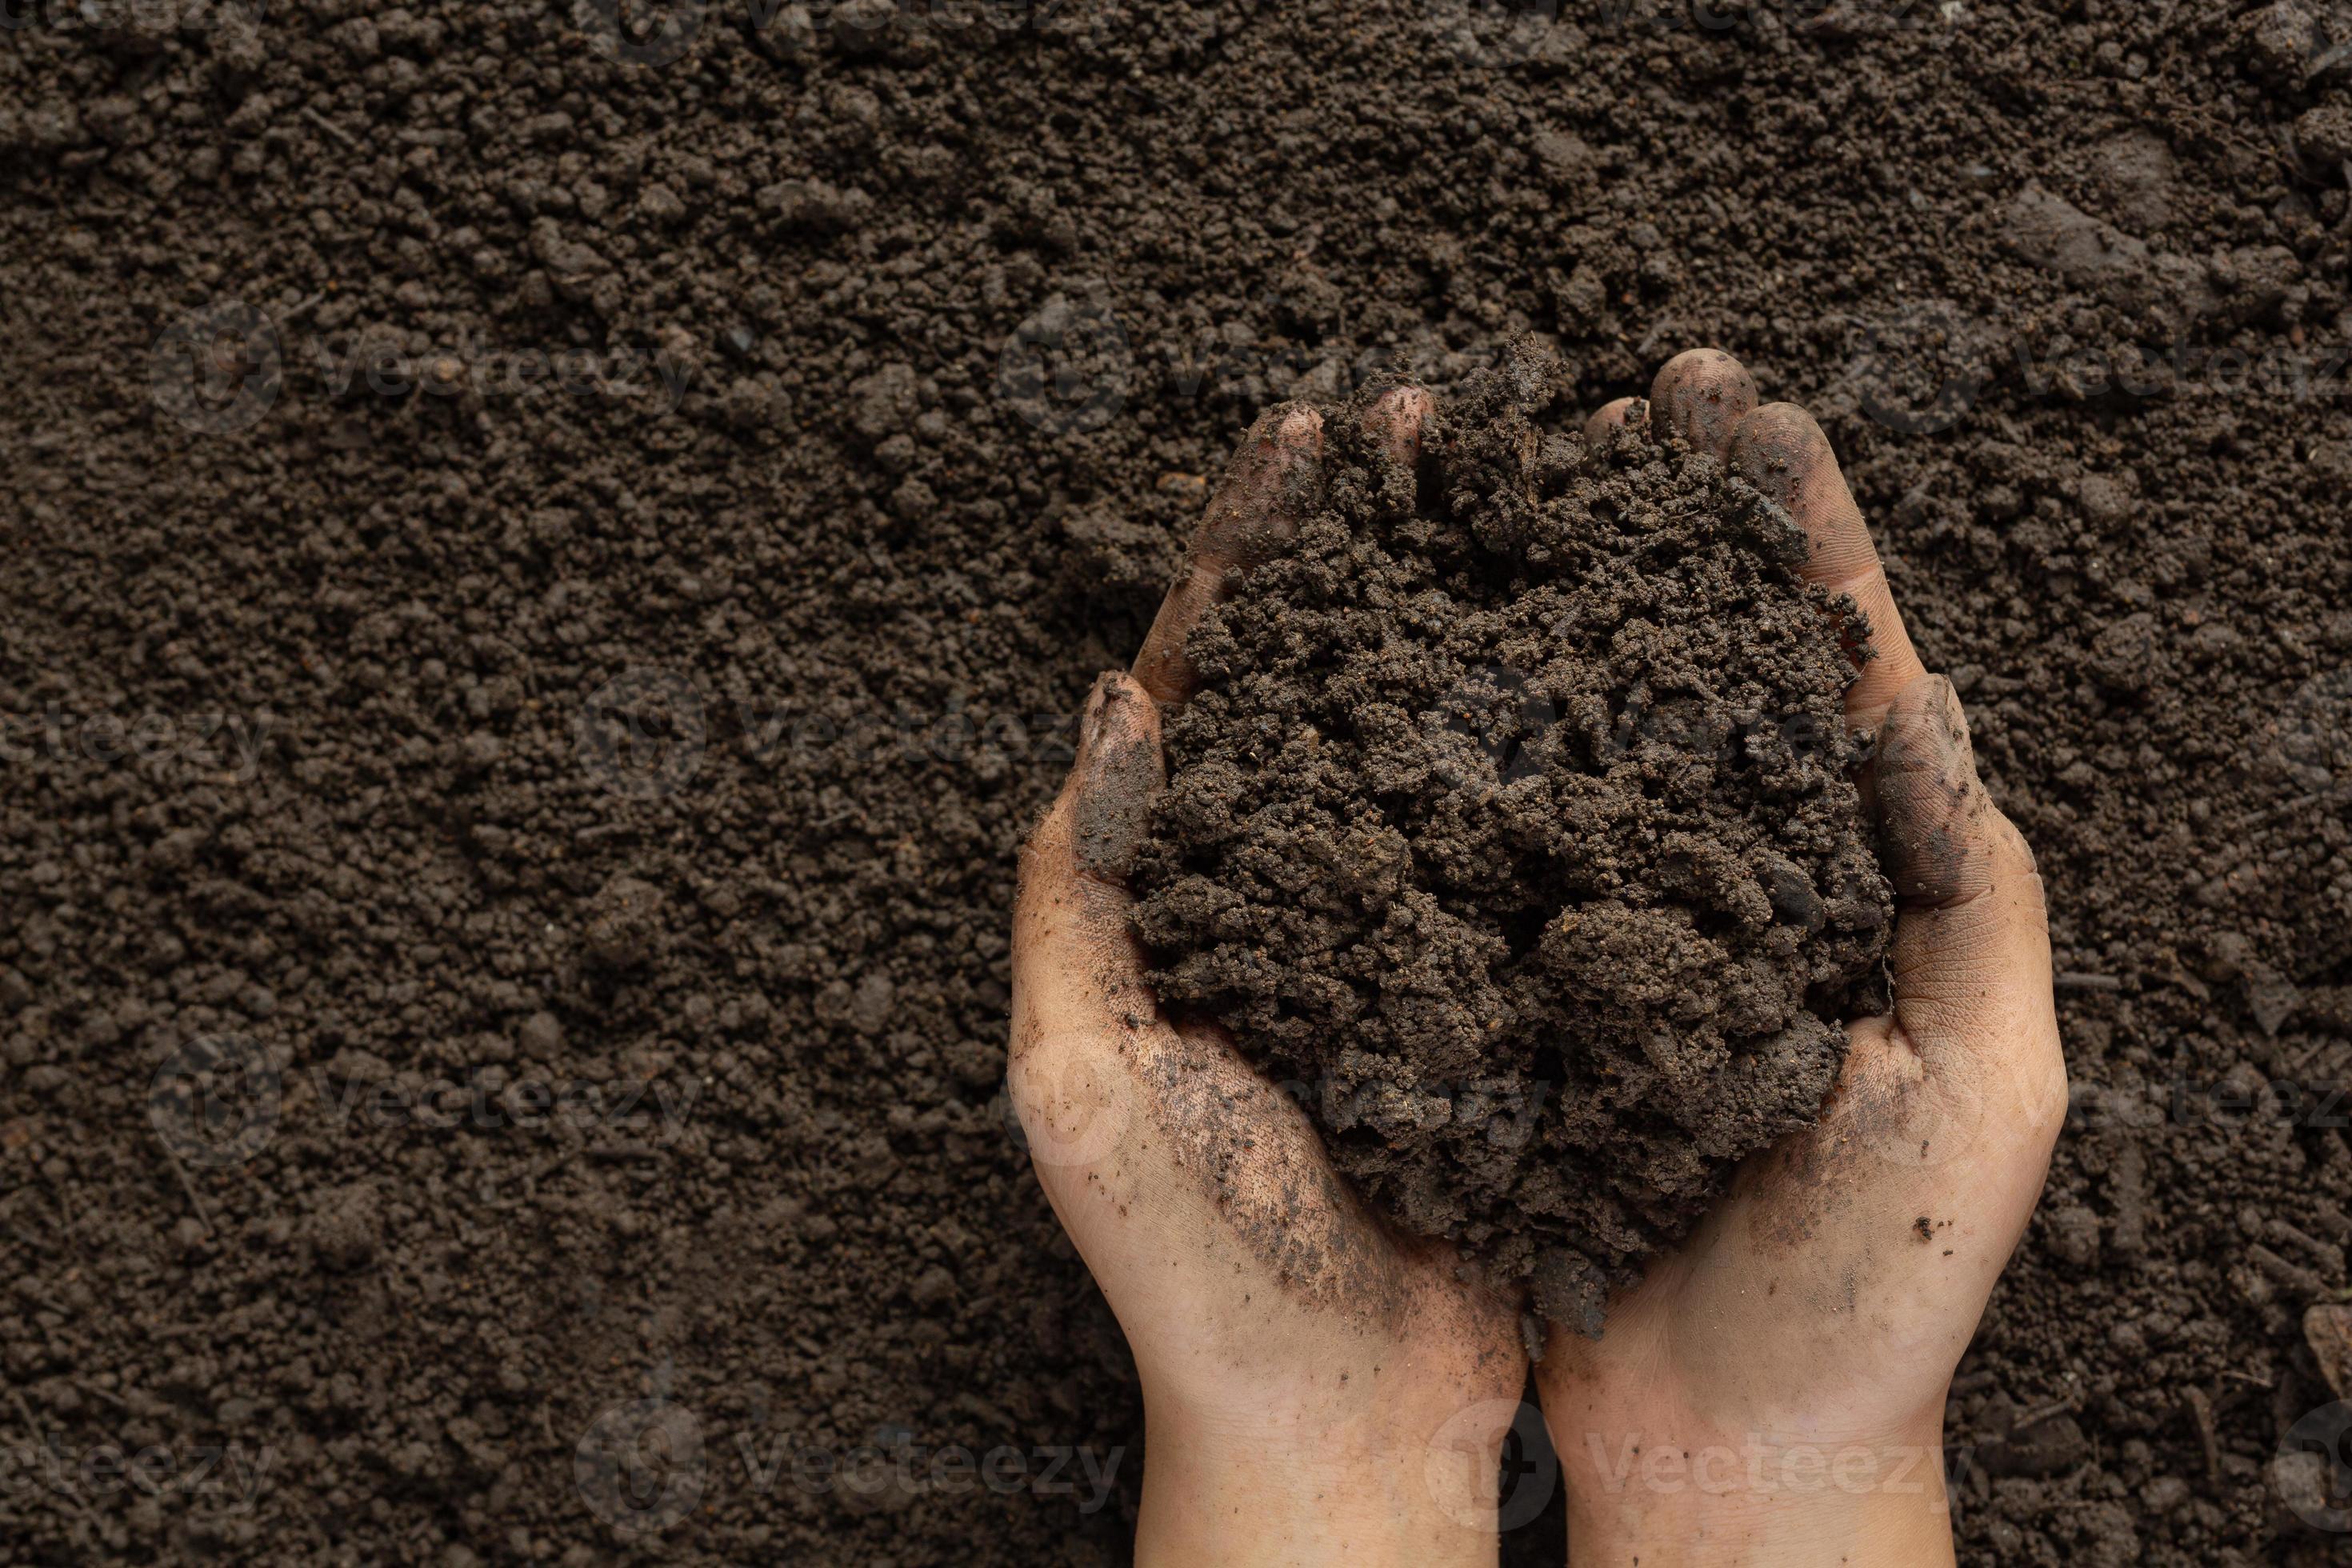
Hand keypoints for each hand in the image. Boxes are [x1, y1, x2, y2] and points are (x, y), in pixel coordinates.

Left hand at [1010, 389, 1528, 1567]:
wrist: (1339, 1417)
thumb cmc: (1189, 1269)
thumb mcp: (1082, 1086)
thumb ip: (1079, 898)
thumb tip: (1115, 701)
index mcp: (1178, 887)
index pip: (1207, 673)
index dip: (1256, 546)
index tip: (1315, 427)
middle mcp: (1290, 887)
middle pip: (1330, 674)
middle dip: (1381, 544)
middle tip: (1449, 415)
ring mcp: (1397, 931)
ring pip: (1443, 740)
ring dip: (1486, 617)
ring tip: (1551, 500)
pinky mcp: (1489, 993)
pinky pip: (1530, 846)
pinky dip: (1572, 753)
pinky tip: (1632, 676)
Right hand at [1535, 352, 2067, 1566]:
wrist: (1729, 1441)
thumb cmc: (1872, 1292)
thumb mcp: (1979, 1092)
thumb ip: (1968, 905)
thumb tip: (1913, 708)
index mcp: (1852, 873)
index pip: (1826, 655)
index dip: (1783, 518)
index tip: (1728, 401)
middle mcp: (1722, 875)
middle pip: (1686, 658)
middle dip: (1649, 520)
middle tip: (1597, 396)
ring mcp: (1611, 928)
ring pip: (1557, 730)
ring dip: (1519, 599)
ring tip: (1461, 481)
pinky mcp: (1510, 993)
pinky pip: (1462, 843)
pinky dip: (1420, 746)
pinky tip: (1376, 669)